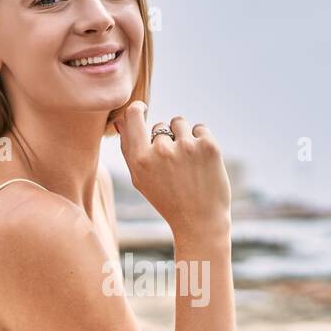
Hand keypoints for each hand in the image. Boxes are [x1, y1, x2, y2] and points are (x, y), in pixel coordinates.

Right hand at [112, 101, 230, 240]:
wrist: (200, 221)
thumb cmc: (167, 200)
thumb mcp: (140, 179)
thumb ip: (129, 149)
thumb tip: (121, 121)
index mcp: (140, 159)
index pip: (133, 115)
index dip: (138, 109)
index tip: (142, 109)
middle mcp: (161, 150)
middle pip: (160, 126)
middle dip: (166, 140)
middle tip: (174, 168)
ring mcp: (186, 146)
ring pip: (179, 123)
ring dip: (183, 136)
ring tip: (188, 161)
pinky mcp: (209, 146)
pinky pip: (200, 128)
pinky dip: (201, 140)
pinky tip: (201, 162)